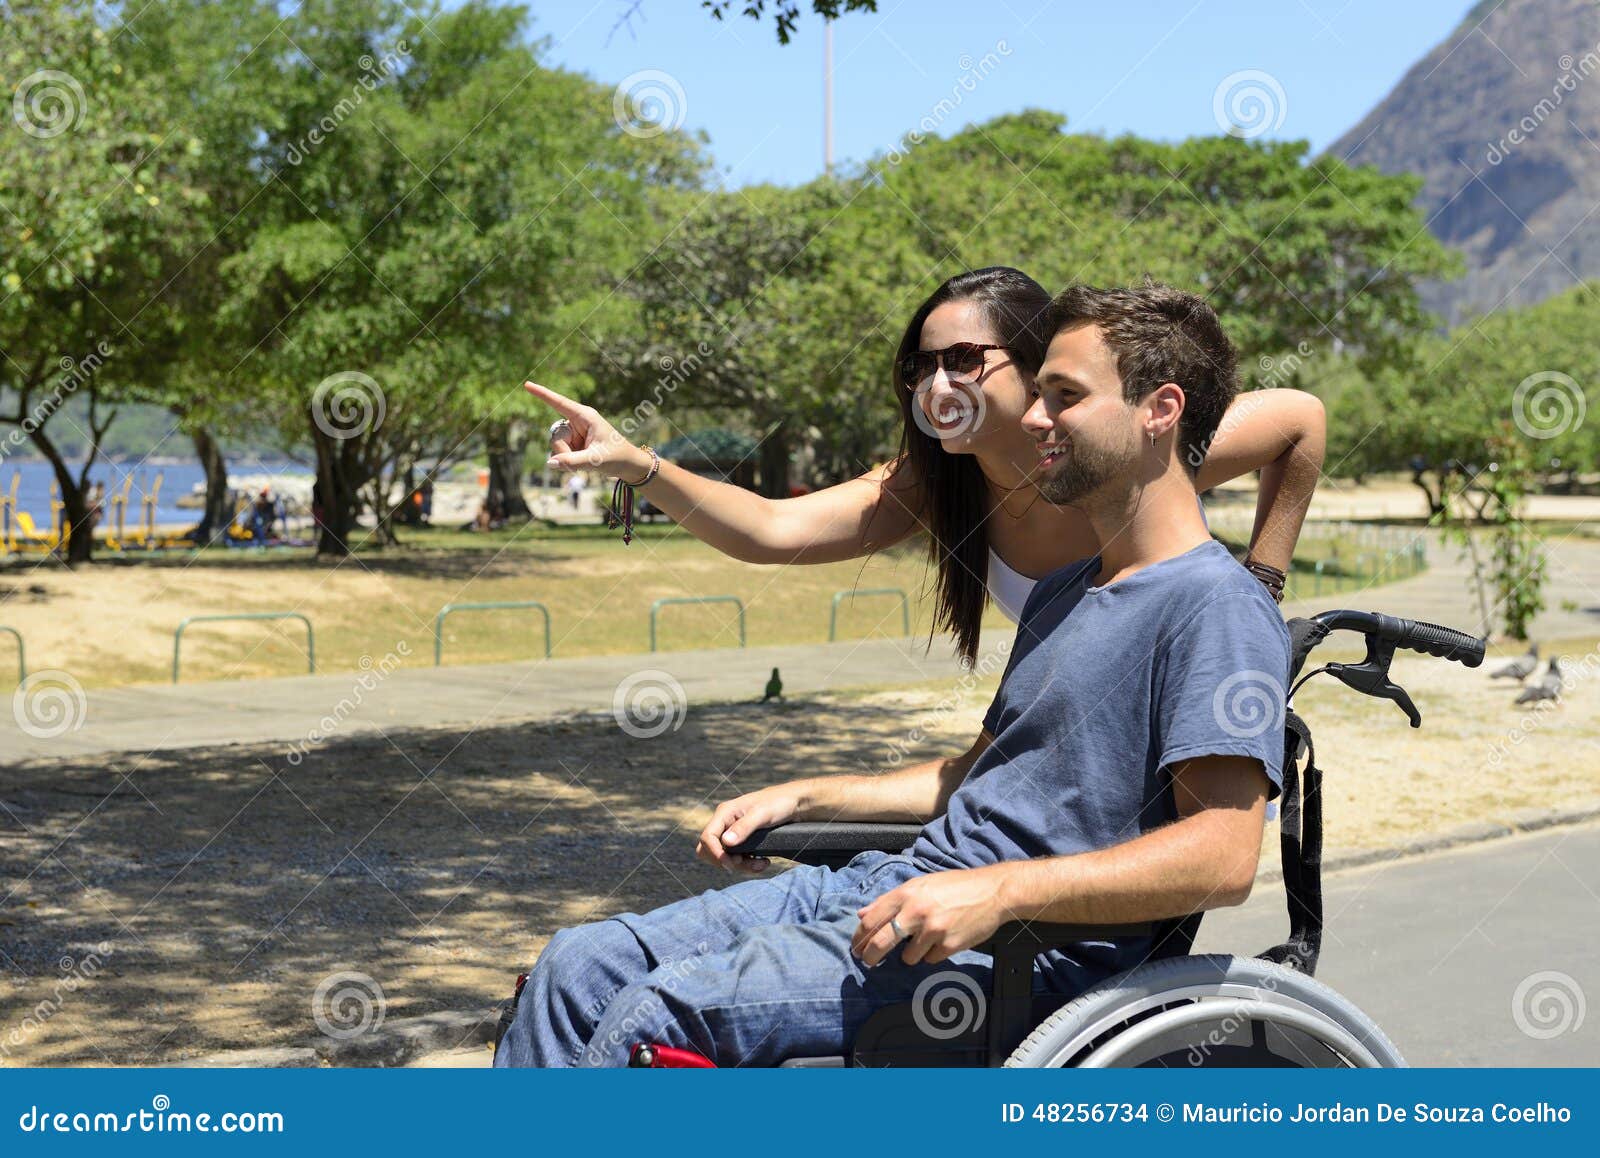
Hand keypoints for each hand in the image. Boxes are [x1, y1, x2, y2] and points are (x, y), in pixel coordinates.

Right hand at [524, 381, 650, 481]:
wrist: (627, 465)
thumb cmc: (616, 457)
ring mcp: (574, 432)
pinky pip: (559, 452)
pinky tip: (582, 462)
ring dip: (566, 457)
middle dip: (563, 451)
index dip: (542, 394)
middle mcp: (577, 421)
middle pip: (555, 435)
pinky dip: (566, 461)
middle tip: (583, 460)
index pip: (560, 403)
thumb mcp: (595, 460)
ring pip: (556, 445)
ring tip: (586, 460)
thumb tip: (550, 463)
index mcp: (585, 416)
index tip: (527, 385)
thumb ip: (572, 462)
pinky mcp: (573, 442)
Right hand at [695, 785, 804, 873]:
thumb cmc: (779, 803)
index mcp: (725, 812)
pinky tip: (763, 862)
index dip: (716, 853)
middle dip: (727, 862)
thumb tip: (726, 842)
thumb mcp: (762, 814)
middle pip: (710, 851)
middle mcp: (725, 823)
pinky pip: (736, 858)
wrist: (795, 803)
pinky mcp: (742, 841)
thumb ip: (744, 827)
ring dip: (741, 866)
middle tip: (747, 863)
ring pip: (724, 857)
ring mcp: (732, 832)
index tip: (734, 863)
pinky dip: (747, 864)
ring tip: (762, 864)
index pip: (708, 837)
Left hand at [851, 866, 1006, 966]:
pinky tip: (943, 940)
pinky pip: (930, 960)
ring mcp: (933, 930)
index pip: (871, 921)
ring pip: (907, 957)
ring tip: (925, 939)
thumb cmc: (955, 886)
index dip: (858, 938)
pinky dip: (933, 954)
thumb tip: (862, 914)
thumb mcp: (920, 885)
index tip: (855, 948)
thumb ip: (889, 900)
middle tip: (868, 962)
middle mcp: (916, 911)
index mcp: (906, 894)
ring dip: (911, 954)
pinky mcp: (949, 945)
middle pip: (881, 943)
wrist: (992, 892)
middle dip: (870, 957)